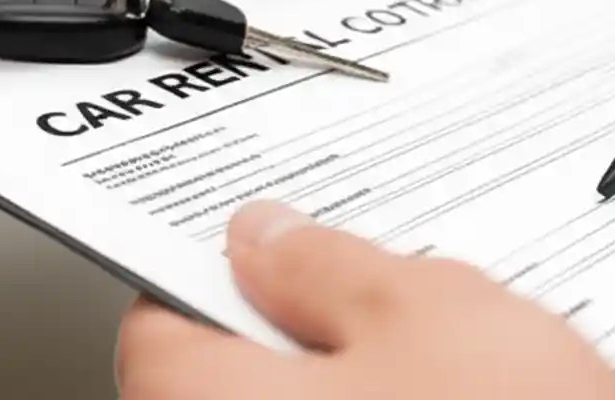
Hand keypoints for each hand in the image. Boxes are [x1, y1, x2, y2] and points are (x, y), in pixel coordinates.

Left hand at [115, 201, 614, 399]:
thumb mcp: (429, 309)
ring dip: (361, 379)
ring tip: (452, 370)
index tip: (280, 247)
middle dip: (310, 325)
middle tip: (393, 302)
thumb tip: (265, 235)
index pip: (162, 319)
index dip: (226, 268)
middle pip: (233, 374)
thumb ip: (327, 264)